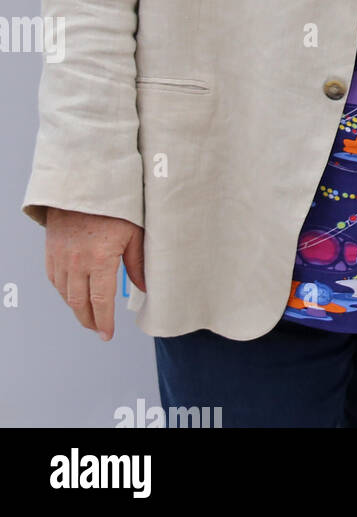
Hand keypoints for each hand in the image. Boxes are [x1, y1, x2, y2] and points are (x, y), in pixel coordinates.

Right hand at [45, 208, 144, 340]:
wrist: (85, 182)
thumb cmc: (116, 204)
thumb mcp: (135, 231)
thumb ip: (137, 263)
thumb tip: (145, 287)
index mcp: (100, 259)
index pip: (100, 301)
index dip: (104, 321)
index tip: (107, 334)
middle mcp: (76, 262)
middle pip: (79, 303)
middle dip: (89, 320)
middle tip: (98, 329)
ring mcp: (61, 257)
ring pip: (65, 293)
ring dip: (76, 307)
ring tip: (88, 314)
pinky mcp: (51, 250)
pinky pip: (54, 278)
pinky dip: (63, 290)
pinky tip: (72, 293)